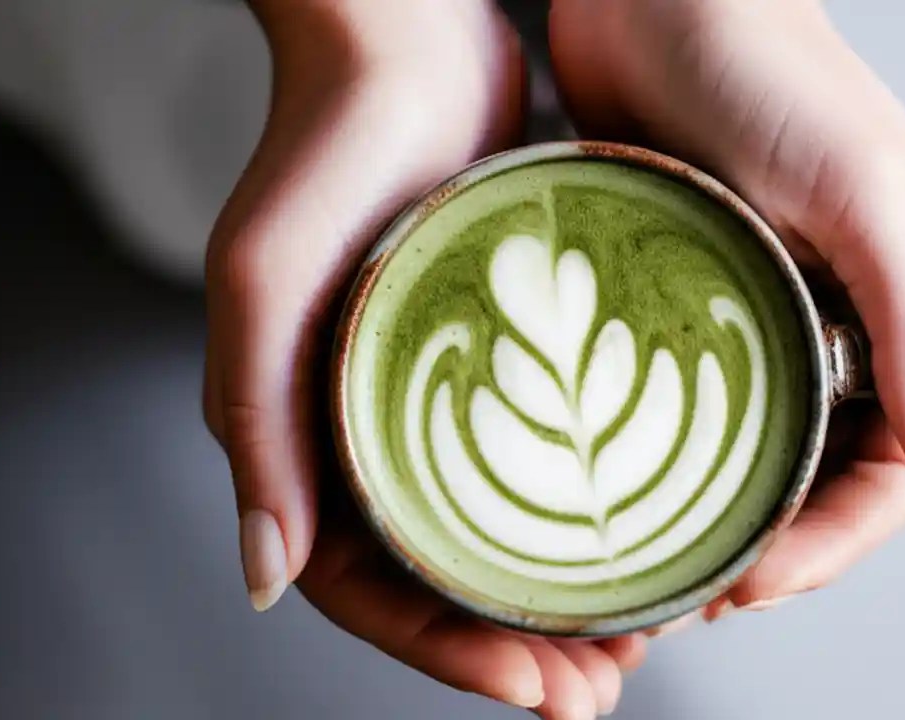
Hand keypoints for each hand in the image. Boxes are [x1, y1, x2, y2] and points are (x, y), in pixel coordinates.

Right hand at [203, 2, 643, 716]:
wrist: (404, 39)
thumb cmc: (322, 146)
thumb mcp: (267, 281)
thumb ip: (258, 425)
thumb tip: (266, 574)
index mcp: (306, 433)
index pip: (368, 586)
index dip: (445, 653)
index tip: (535, 691)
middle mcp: (372, 430)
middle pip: (442, 577)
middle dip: (515, 645)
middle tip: (596, 690)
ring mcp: (439, 398)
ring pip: (499, 530)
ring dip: (559, 594)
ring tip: (633, 639)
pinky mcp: (501, 355)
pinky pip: (541, 456)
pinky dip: (584, 510)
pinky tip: (646, 530)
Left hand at [552, 0, 904, 614]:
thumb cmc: (766, 68)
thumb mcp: (865, 193)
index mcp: (897, 316)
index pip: (887, 476)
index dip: (831, 548)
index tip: (751, 584)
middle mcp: (828, 330)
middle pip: (814, 483)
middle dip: (767, 552)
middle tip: (695, 595)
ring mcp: (749, 323)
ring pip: (744, 457)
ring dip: (709, 521)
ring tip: (651, 570)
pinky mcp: (675, 305)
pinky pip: (675, 408)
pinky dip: (654, 461)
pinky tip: (611, 492)